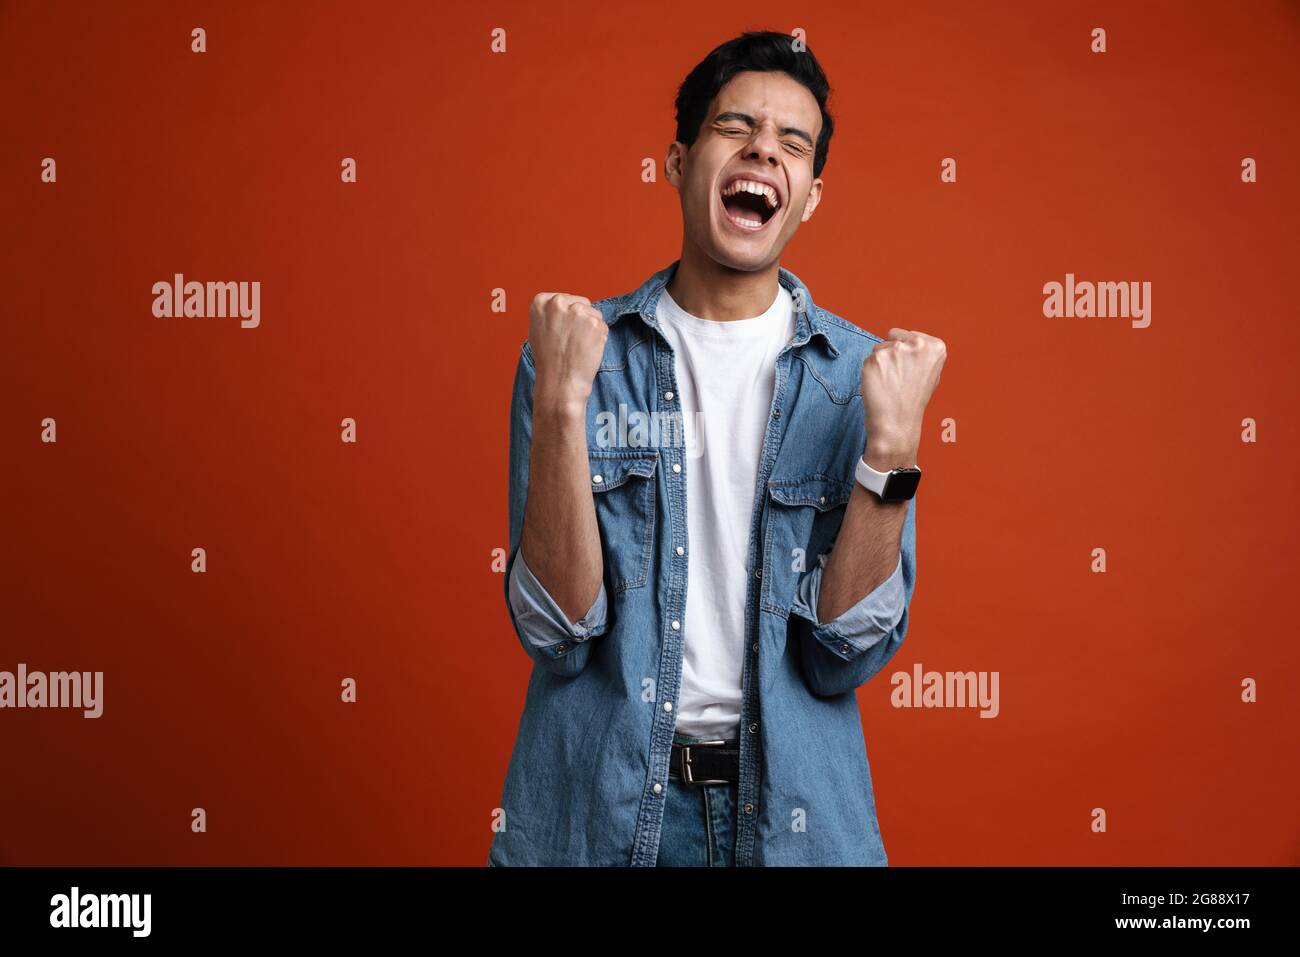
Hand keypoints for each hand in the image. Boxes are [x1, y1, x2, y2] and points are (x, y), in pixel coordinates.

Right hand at [528, 293, 608, 409]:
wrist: (559, 381)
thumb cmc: (548, 360)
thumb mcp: (538, 329)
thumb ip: (550, 314)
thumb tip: (566, 306)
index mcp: (541, 301)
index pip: (565, 299)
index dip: (568, 317)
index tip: (562, 330)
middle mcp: (558, 302)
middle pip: (582, 303)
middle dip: (581, 320)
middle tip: (571, 340)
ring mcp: (577, 311)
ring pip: (594, 314)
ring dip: (591, 329)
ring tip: (578, 346)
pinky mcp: (594, 322)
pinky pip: (603, 326)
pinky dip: (599, 338)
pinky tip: (587, 349)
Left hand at [860, 327, 945, 466]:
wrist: (897, 423)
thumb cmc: (913, 400)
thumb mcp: (931, 373)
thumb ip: (923, 353)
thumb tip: (912, 338)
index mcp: (935, 346)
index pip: (909, 334)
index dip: (906, 353)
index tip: (910, 371)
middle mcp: (917, 344)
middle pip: (893, 336)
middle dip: (893, 353)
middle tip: (899, 377)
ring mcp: (896, 350)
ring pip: (879, 347)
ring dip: (881, 363)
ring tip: (891, 383)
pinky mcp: (876, 358)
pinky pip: (868, 359)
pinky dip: (870, 371)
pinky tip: (880, 385)